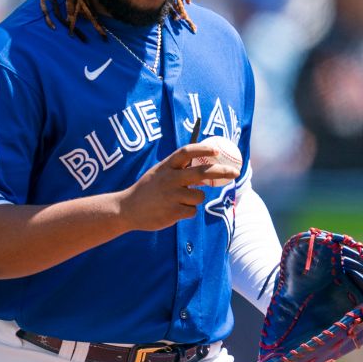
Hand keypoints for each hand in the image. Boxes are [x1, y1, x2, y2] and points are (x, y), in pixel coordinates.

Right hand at [118, 142, 240, 231]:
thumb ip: (179, 169)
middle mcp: (170, 178)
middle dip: (221, 171)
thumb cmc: (148, 190)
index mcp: (166, 166)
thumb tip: (207, 166)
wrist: (127, 209)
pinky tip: (172, 210)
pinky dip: (187, 211)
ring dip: (195, 199)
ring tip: (178, 201)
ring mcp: (171, 195)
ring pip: (199, 196)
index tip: (216, 150)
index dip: (202, 149)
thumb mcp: (159, 173)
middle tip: (235, 172)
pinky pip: (192, 211)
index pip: (186, 152)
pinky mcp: (173, 211)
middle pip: (201, 172)